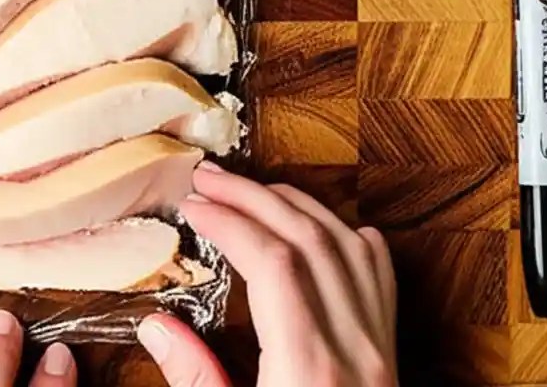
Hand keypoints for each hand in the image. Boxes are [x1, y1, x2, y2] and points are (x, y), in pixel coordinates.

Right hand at [138, 164, 396, 386]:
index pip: (274, 263)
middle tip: (210, 179)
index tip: (194, 206)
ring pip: (349, 248)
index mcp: (309, 367)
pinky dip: (354, 240)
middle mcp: (353, 348)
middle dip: (255, 197)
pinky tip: (334, 229)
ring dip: (299, 206)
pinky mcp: (390, 357)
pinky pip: (381, 278)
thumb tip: (157, 325)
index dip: (231, 222)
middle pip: (310, 240)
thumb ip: (196, 379)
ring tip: (254, 190)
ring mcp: (379, 349)